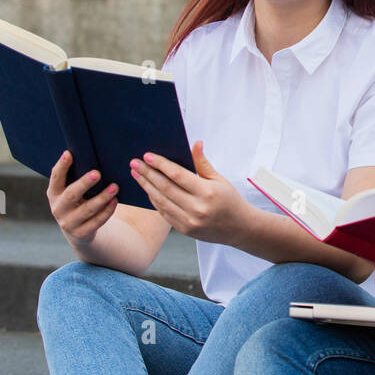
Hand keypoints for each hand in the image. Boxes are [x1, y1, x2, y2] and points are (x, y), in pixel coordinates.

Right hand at [47, 150, 117, 245]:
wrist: (77, 231)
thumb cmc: (77, 202)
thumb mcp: (70, 191)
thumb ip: (74, 178)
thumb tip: (89, 153)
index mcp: (54, 194)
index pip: (55, 178)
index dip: (61, 166)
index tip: (69, 153)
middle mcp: (58, 208)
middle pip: (71, 195)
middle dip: (84, 184)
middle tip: (97, 173)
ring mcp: (68, 222)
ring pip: (87, 209)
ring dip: (102, 197)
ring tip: (115, 187)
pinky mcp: (81, 233)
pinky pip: (96, 221)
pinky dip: (107, 211)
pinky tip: (115, 201)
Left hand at [130, 140, 253, 244]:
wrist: (240, 228)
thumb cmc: (230, 201)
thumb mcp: (220, 180)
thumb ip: (203, 163)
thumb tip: (195, 143)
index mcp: (207, 192)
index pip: (177, 175)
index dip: (160, 164)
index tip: (147, 156)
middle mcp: (197, 208)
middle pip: (165, 187)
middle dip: (147, 173)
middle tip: (134, 163)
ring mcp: (190, 221)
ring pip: (161, 201)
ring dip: (146, 186)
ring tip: (136, 174)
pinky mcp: (185, 230)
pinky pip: (164, 213)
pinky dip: (154, 201)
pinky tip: (148, 190)